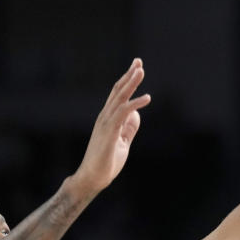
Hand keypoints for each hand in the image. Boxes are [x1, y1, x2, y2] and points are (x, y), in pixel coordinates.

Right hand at [73, 59, 151, 196]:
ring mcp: (106, 123)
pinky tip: (147, 98)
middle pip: (118, 91)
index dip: (127, 80)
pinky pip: (123, 114)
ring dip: (131, 83)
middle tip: (138, 61)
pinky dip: (135, 104)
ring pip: (119, 98)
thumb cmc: (106, 162)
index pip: (117, 94)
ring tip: (141, 71)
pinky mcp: (109, 132)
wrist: (92, 179)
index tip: (136, 67)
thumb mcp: (123, 142)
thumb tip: (136, 114)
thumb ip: (129, 128)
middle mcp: (105, 117)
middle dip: (129, 75)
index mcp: (108, 118)